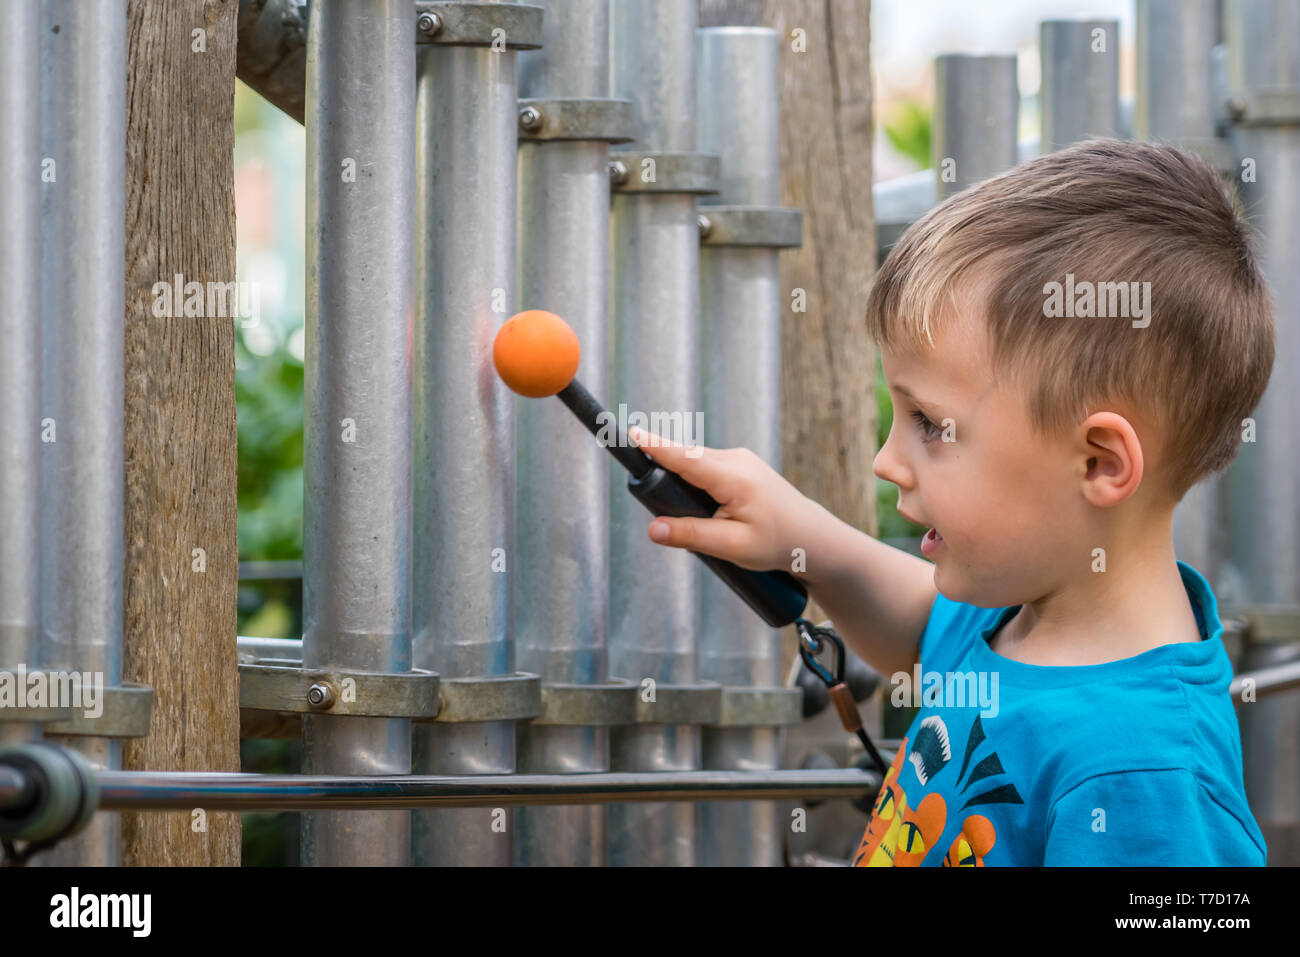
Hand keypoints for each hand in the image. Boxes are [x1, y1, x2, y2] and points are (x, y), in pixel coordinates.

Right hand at [628, 425, 822, 576]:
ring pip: (694, 465)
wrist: (811, 537)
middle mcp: (736, 459)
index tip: (632, 433)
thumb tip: (653, 529)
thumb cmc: (777, 543)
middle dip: (668, 482)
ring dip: (686, 487)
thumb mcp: (732, 547)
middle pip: (685, 461)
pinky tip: (713, 513)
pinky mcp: (738, 463)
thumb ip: (691, 535)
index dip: (657, 446)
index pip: (687, 458)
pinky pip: (705, 468)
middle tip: (675, 519)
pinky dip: (698, 486)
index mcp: (735, 478)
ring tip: (711, 523)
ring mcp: (739, 458)